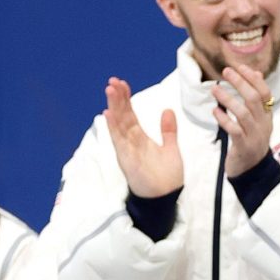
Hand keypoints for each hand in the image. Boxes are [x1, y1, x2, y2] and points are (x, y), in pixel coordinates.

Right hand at [104, 77, 185, 198]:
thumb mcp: (170, 148)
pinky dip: (113, 127)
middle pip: (122, 116)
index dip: (126, 99)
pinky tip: (108, 114)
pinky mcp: (127, 160)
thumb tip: (168, 110)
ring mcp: (127, 150)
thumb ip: (168, 131)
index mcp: (140, 138)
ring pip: (118, 124)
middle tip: (113, 81)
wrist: (166, 198)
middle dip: (118, 98)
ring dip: (114, 107)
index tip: (123, 84)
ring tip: (109, 90)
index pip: (130, 115)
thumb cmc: (167, 177)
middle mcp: (131, 142)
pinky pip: (119, 141)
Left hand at [211, 66, 274, 177]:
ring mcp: (254, 136)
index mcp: (267, 117)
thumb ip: (256, 99)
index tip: (240, 66)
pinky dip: (224, 119)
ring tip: (214, 89)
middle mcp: (263, 125)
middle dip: (240, 83)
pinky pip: (234, 130)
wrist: (252, 171)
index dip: (253, 78)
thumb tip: (257, 74)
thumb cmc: (251, 142)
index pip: (265, 93)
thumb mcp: (257, 120)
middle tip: (226, 71)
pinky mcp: (243, 147)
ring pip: (243, 113)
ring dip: (228, 99)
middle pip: (254, 99)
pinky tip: (215, 111)